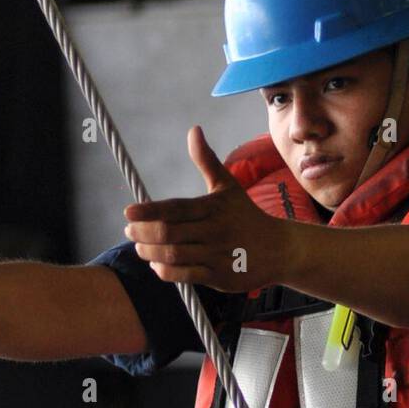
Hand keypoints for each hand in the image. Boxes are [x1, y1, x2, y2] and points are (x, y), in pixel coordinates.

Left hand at [123, 124, 283, 291]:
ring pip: (174, 255)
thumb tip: (193, 130)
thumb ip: (207, 161)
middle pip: (169, 232)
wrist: (279, 249)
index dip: (149, 210)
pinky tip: (157, 265)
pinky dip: (166, 271)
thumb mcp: (229, 187)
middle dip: (143, 232)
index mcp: (213, 207)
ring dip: (150, 252)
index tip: (129, 211)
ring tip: (139, 247)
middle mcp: (215, 231)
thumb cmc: (247, 216)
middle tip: (129, 230)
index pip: (175, 208)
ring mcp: (217, 255)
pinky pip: (186, 276)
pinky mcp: (219, 277)